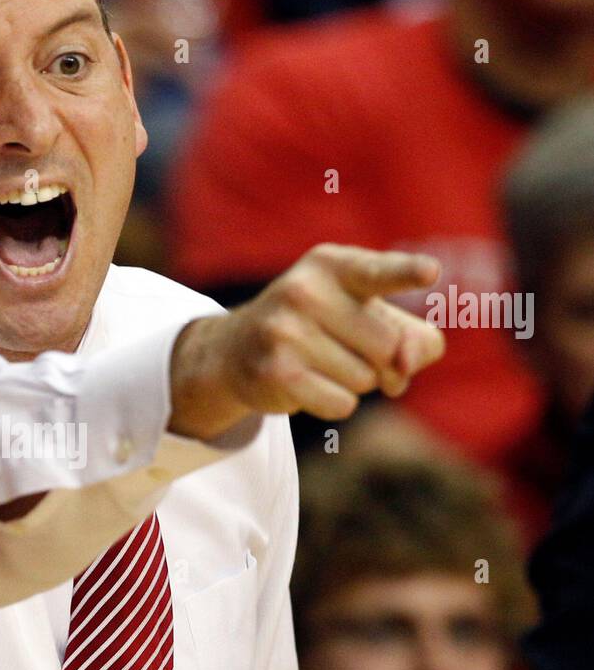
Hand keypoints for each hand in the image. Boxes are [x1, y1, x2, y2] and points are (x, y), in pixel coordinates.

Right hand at [169, 244, 445, 440]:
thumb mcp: (372, 317)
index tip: (431, 272)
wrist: (239, 351)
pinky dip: (336, 403)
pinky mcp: (276, 372)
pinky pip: (343, 404)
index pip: (377, 272)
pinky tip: (308, 384)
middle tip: (344, 348)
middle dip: (380, 360)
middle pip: (388, 345)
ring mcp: (285, 331)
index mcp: (333, 265)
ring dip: (355, 382)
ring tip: (320, 363)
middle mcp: (305, 290)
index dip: (406, 272)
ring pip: (366, 379)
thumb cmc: (323, 328)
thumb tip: (406, 367)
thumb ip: (415, 338)